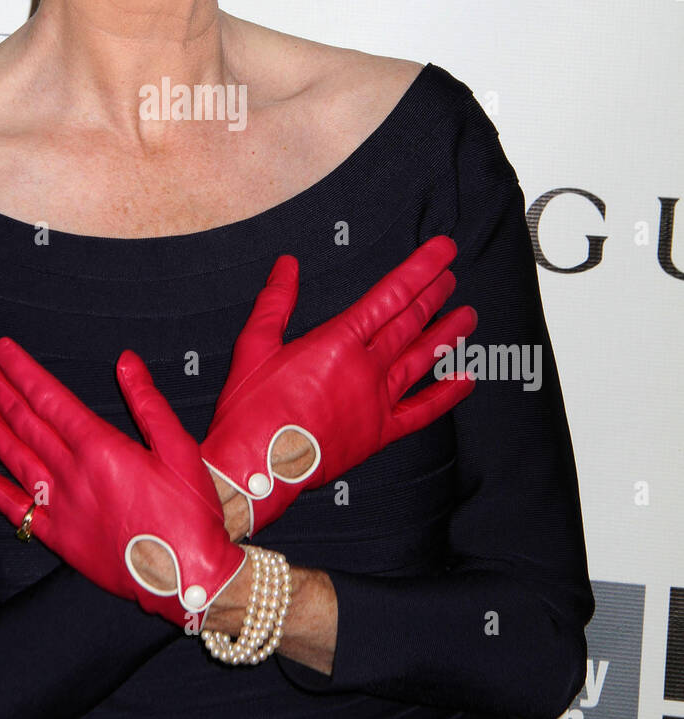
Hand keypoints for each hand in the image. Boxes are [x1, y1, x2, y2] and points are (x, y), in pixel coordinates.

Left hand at [0, 340, 245, 630]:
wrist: (187, 579)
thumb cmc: (190, 514)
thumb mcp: (180, 447)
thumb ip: (148, 402)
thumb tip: (126, 362)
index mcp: (101, 449)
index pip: (51, 399)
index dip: (23, 372)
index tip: (2, 351)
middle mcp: (73, 475)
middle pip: (26, 423)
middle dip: (0, 389)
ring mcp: (62, 507)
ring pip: (15, 458)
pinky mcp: (60, 538)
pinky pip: (18, 509)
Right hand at [201, 235, 477, 535]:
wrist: (256, 467)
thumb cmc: (252, 410)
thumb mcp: (255, 343)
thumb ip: (276, 300)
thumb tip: (287, 266)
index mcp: (337, 342)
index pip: (391, 294)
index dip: (421, 269)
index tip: (442, 252)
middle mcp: (366, 368)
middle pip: (411, 321)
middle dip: (435, 293)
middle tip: (452, 275)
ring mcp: (377, 401)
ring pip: (421, 360)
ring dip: (447, 335)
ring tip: (467, 316)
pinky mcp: (379, 433)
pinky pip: (421, 412)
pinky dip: (446, 396)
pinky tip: (465, 380)